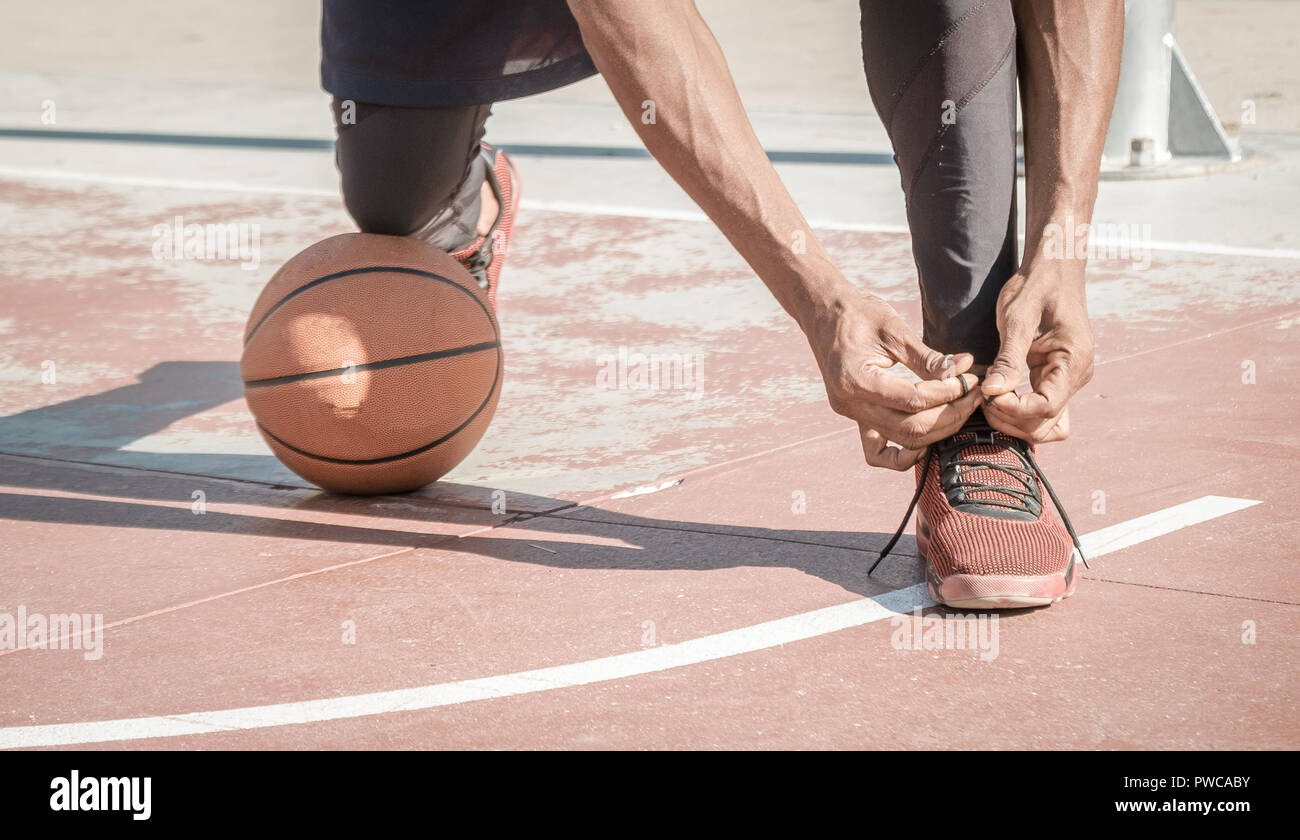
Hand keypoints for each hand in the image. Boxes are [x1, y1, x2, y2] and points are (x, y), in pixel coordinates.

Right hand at [803, 286, 983, 469]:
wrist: (823, 311)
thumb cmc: (858, 312)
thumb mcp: (895, 329)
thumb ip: (927, 358)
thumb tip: (960, 372)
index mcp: (857, 380)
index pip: (914, 400)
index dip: (948, 393)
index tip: (970, 379)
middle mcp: (850, 404)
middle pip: (911, 428)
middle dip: (951, 414)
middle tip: (974, 394)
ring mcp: (850, 414)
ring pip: (901, 440)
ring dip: (937, 429)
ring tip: (962, 406)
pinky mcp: (854, 415)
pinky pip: (877, 450)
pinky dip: (903, 453)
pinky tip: (926, 442)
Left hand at [981, 270, 1093, 442]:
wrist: (1053, 269)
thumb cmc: (1036, 287)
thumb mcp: (1017, 318)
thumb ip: (1007, 358)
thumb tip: (992, 392)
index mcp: (1073, 360)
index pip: (1047, 407)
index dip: (1015, 410)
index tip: (988, 396)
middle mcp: (1076, 375)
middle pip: (1046, 423)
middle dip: (1011, 419)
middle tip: (983, 398)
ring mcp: (1068, 378)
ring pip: (1046, 422)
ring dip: (1016, 421)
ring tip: (989, 399)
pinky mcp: (1057, 377)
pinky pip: (1042, 408)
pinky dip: (1020, 411)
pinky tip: (999, 397)